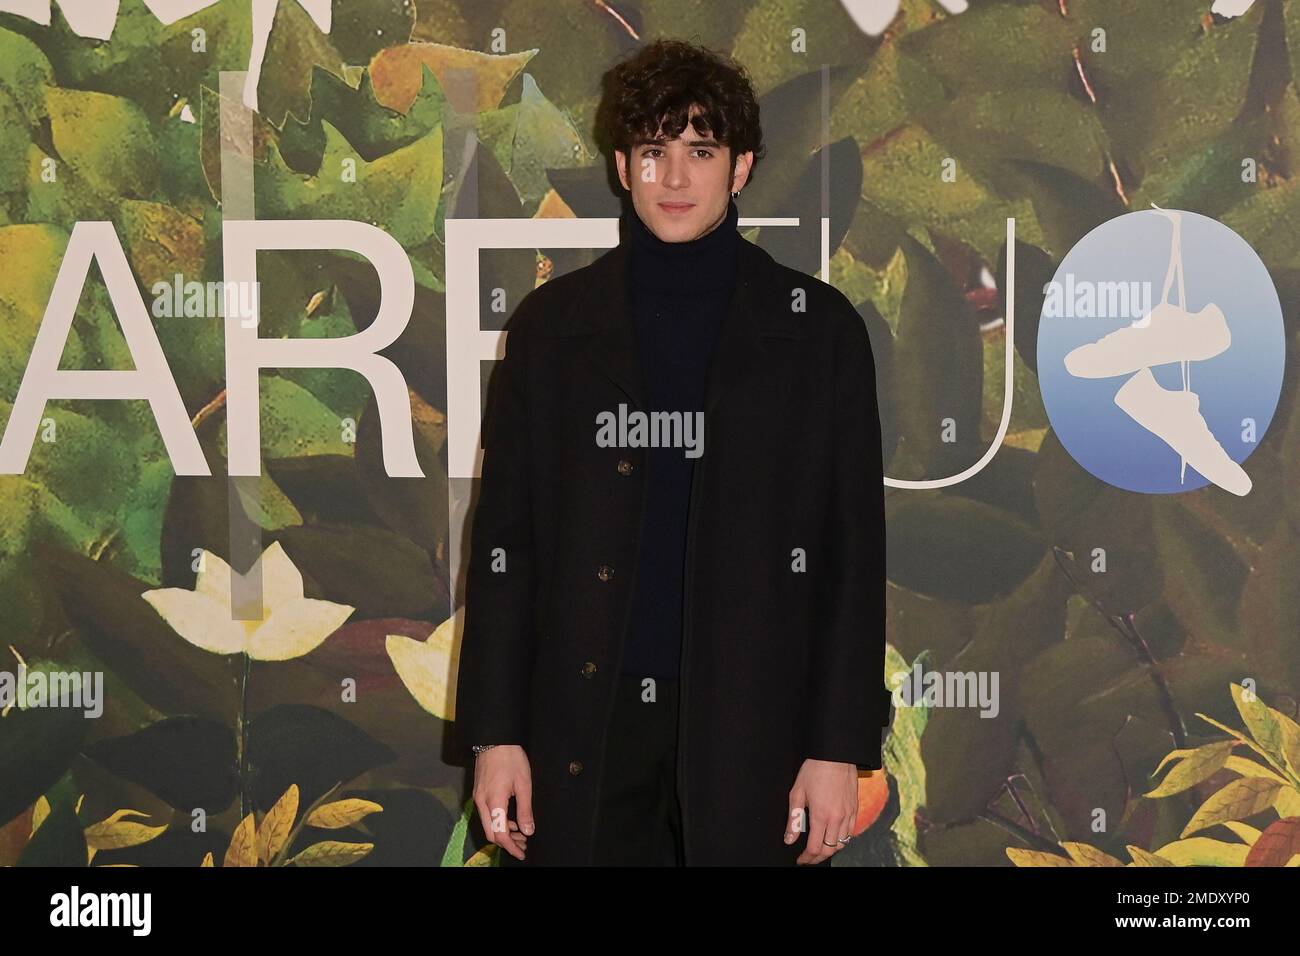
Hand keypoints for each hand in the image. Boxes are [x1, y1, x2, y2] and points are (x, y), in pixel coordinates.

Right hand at [472, 745, 533, 860]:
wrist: (494, 739)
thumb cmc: (510, 758)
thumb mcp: (524, 784)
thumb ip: (525, 810)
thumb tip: (528, 830)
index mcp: (494, 801)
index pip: (500, 834)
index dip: (511, 847)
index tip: (521, 853)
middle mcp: (482, 802)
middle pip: (491, 833)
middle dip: (507, 842)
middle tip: (523, 845)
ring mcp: (478, 797)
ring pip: (488, 824)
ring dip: (503, 832)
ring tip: (521, 833)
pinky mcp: (479, 792)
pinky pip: (487, 814)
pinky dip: (498, 821)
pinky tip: (511, 820)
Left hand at [785, 758, 857, 864]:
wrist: (835, 754)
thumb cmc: (815, 770)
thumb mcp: (797, 793)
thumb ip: (793, 819)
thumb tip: (789, 839)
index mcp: (821, 816)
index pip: (815, 848)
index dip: (806, 858)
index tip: (800, 860)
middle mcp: (837, 818)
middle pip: (829, 850)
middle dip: (817, 858)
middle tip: (808, 859)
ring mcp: (848, 814)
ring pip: (842, 843)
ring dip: (830, 850)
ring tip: (820, 850)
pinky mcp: (855, 809)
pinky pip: (850, 832)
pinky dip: (842, 839)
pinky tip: (833, 837)